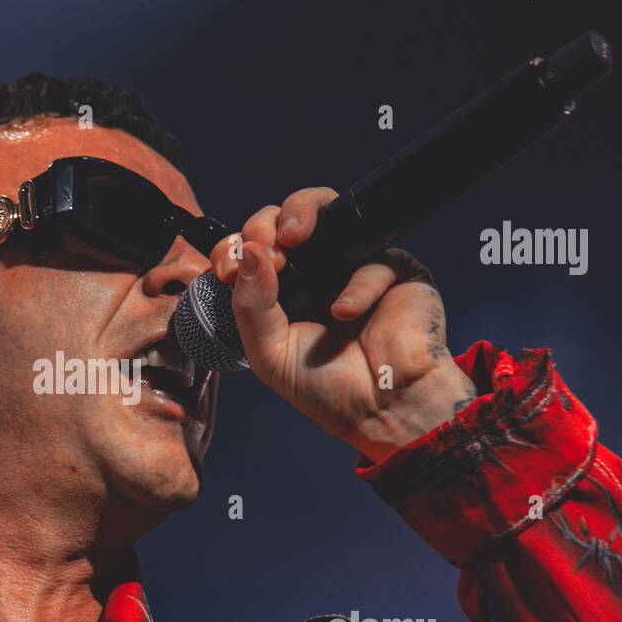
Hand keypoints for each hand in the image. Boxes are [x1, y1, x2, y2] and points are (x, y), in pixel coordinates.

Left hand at [210, 188, 476, 462]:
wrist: (382, 411)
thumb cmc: (326, 388)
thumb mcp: (269, 352)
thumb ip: (251, 305)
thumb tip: (247, 251)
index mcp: (279, 292)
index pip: (248, 253)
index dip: (233, 249)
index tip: (226, 268)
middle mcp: (314, 273)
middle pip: (282, 220)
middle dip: (263, 223)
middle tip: (264, 248)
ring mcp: (352, 266)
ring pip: (326, 210)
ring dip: (300, 211)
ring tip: (290, 240)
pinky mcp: (395, 268)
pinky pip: (371, 256)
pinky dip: (356, 284)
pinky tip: (344, 313)